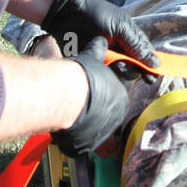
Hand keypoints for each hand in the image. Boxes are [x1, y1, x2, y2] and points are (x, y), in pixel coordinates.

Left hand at [42, 0, 156, 65]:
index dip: (149, 69)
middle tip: (123, 65)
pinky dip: (102, 74)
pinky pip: (101, 76)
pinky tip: (99, 66)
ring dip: (117, 72)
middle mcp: (119, 52)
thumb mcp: (120, 26)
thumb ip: (137, 45)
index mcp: (130, 41)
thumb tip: (156, 65)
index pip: (145, 59)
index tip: (150, 79)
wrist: (65, 13)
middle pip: (133, 69)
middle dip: (131, 70)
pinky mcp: (91, 65)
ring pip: (118, 75)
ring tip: (109, 63)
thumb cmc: (95, 14)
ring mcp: (105, 60)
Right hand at [55, 37, 129, 155]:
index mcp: (121, 97)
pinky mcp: (88, 145)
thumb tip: (100, 40)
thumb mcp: (92, 57)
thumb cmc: (82, 76)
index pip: (113, 97)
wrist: (69, 96)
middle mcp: (115, 118)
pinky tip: (65, 129)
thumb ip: (98, 51)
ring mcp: (103, 133)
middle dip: (93, 110)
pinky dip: (74, 138)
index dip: (99, 93)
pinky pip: (82, 143)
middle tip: (78, 103)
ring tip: (70, 116)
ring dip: (84, 125)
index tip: (89, 91)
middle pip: (104, 115)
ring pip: (94, 129)